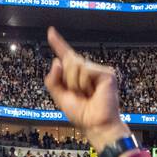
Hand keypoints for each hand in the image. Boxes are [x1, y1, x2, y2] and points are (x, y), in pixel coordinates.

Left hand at [43, 27, 127, 151]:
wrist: (95, 124)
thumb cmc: (81, 114)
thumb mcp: (60, 97)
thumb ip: (53, 80)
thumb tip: (57, 61)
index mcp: (76, 75)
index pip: (66, 56)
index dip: (58, 43)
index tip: (50, 32)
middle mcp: (87, 69)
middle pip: (68, 61)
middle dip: (67, 80)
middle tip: (79, 95)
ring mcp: (97, 70)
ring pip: (76, 65)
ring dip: (75, 83)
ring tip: (86, 95)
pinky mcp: (106, 73)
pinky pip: (85, 70)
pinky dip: (84, 83)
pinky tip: (93, 92)